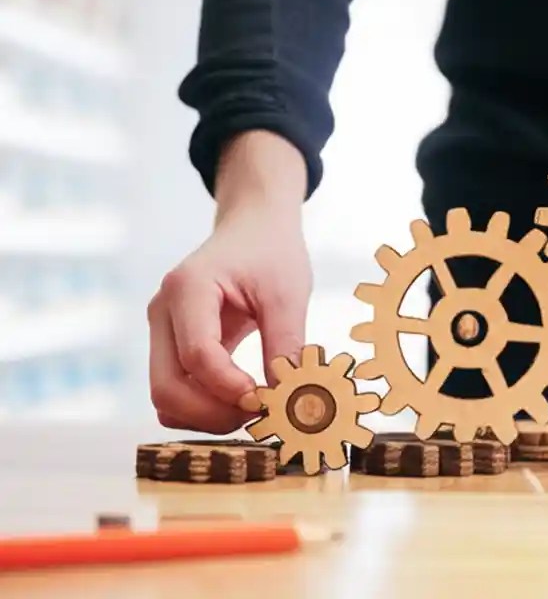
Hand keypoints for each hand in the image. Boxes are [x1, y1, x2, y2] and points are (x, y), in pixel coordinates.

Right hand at [148, 132, 310, 432]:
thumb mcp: (289, 293)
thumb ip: (286, 345)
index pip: (198, 356)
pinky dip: (204, 408)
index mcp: (188, 288)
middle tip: (264, 415)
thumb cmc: (272, 253)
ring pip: (165, 397)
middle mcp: (163, 311)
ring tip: (257, 409)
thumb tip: (290, 401)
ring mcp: (160, 330)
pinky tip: (243, 402)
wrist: (253, 228)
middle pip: (167, 387)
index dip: (232, 389)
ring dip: (207, 417)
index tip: (270, 401)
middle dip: (215, 414)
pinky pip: (175, 391)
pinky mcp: (170, 345)